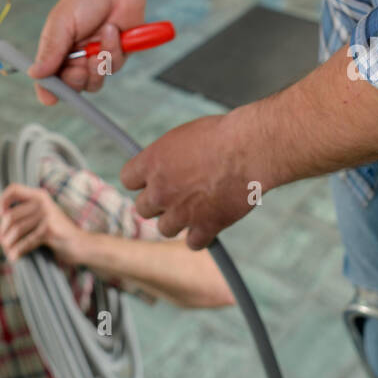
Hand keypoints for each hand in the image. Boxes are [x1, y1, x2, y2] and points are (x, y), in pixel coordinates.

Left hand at [0, 183, 81, 263]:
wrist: (81, 244)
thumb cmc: (57, 233)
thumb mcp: (42, 216)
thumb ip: (26, 213)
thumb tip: (0, 219)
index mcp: (39, 195)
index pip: (14, 189)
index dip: (3, 200)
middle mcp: (43, 202)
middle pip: (11, 214)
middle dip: (2, 231)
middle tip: (1, 242)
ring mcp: (47, 215)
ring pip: (17, 229)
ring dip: (9, 243)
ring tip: (7, 252)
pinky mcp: (49, 230)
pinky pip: (27, 241)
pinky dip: (18, 251)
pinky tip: (14, 258)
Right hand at [27, 0, 146, 104]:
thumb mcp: (62, 23)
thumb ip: (50, 50)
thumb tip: (34, 74)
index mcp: (57, 48)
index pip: (49, 78)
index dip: (48, 90)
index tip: (50, 98)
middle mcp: (75, 56)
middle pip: (73, 86)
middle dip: (76, 78)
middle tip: (80, 63)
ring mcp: (96, 57)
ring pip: (95, 82)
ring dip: (98, 62)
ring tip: (102, 36)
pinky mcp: (117, 55)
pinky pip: (114, 67)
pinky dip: (113, 49)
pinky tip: (113, 30)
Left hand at [120, 109, 263, 249]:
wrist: (249, 149)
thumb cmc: (222, 135)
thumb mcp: (184, 136)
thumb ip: (168, 157)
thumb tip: (166, 167)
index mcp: (152, 162)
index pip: (127, 179)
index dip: (141, 181)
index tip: (152, 180)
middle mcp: (160, 189)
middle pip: (142, 208)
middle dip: (158, 203)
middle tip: (176, 195)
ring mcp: (181, 212)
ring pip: (165, 229)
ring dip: (178, 221)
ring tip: (195, 208)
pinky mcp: (204, 227)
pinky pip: (193, 243)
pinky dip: (201, 236)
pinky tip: (210, 224)